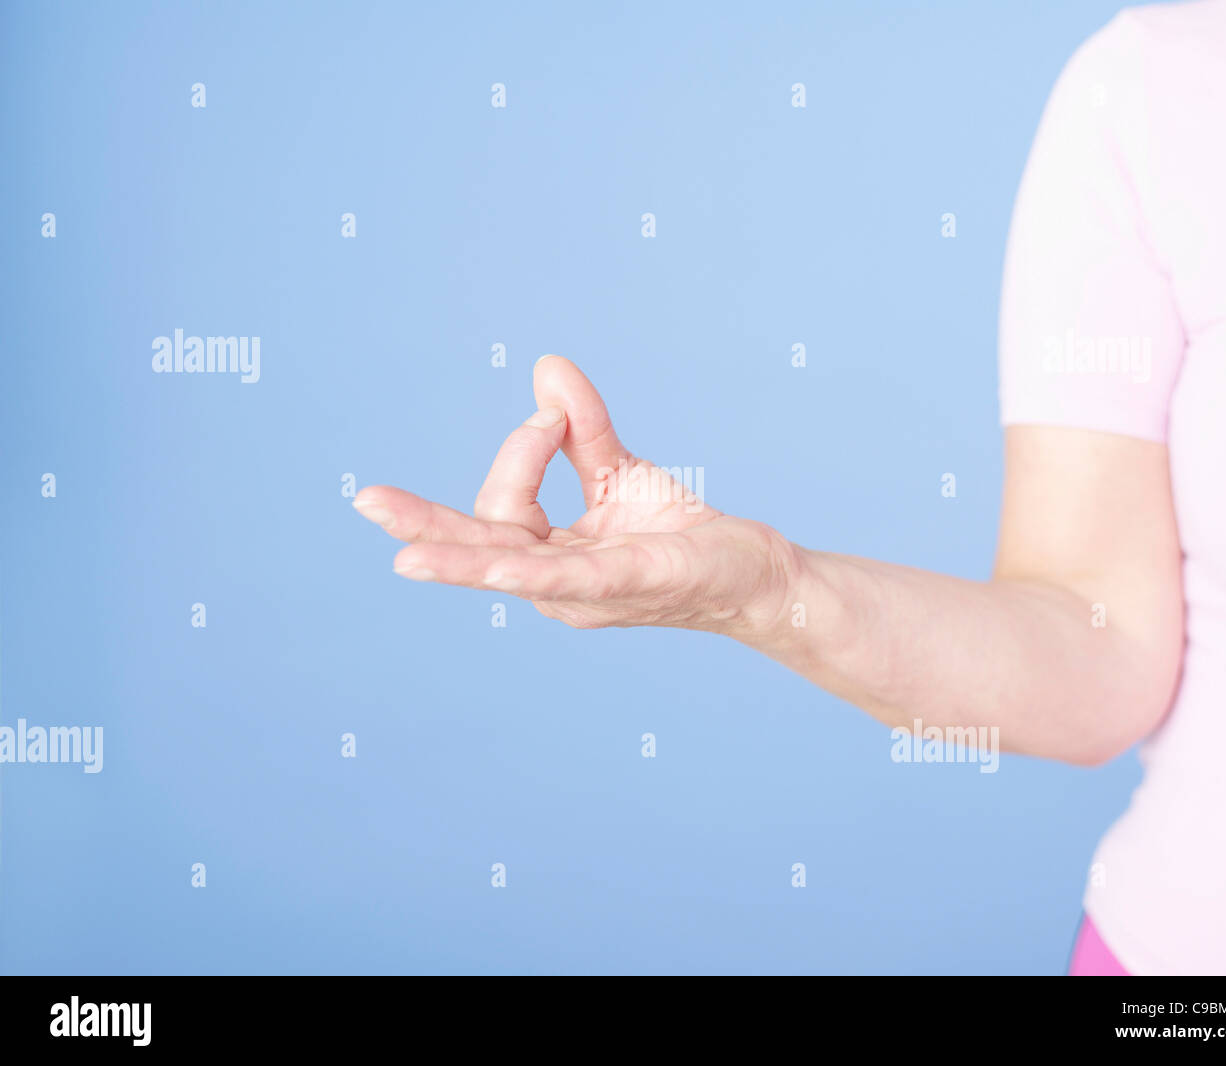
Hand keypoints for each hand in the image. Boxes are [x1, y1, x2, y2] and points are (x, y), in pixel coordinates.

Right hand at [353, 356, 796, 634]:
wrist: (752, 571)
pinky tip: (497, 563)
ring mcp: (586, 593)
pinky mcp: (626, 584)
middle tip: (366, 501)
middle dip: (421, 527)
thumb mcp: (619, 472)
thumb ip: (581, 428)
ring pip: (511, 569)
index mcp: (547, 556)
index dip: (519, 452)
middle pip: (479, 548)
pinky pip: (568, 576)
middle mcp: (554, 583)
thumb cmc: (677, 533)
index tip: (553, 415)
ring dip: (458, 559)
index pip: (503, 505)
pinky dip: (529, 568)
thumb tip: (545, 368)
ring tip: (406, 557)